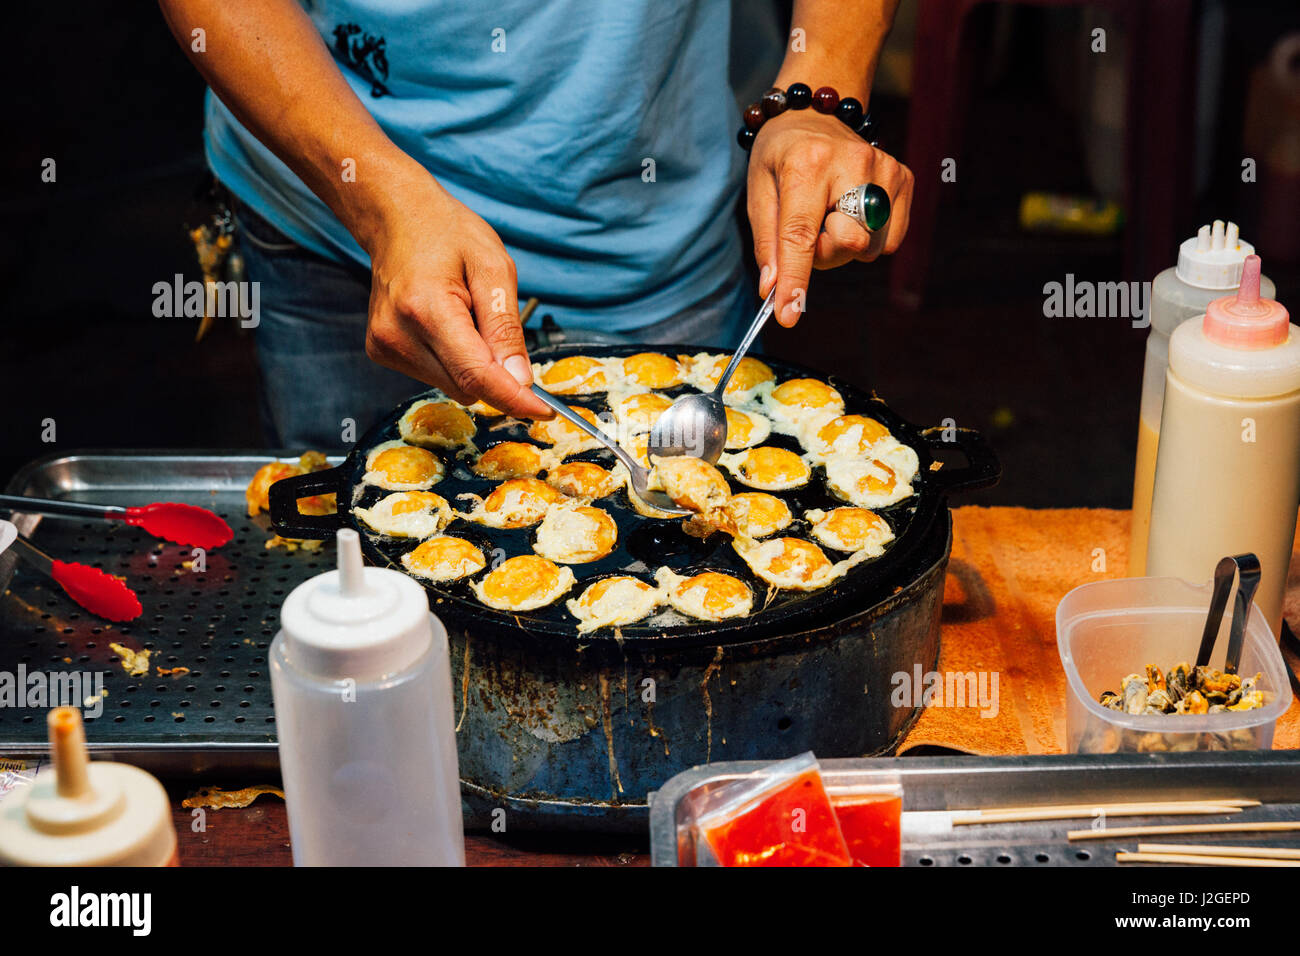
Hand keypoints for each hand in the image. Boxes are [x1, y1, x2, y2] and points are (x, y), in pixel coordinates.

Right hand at [360, 169, 551, 417]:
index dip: (515, 400)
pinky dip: (453, 361)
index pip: (476, 376)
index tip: (545, 413)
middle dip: (496, 374)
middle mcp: (397, 335)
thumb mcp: (493, 268)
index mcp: (426, 308)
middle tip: (496, 328)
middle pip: (466, 387)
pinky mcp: (381, 352)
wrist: (397, 218)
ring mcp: (384, 346)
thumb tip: (521, 381)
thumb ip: (506, 328)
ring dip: (472, 365)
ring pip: (452, 387)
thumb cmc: (447, 234)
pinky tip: (445, 325)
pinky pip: (436, 377)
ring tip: (463, 317)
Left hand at [747, 109, 913, 326]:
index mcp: (807, 164)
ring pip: (871, 248)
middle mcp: (853, 162)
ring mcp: (885, 168)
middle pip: (847, 244)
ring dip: (845, 249)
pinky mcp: (904, 177)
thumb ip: (767, 242)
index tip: (788, 316)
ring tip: (830, 217)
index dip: (795, 281)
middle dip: (823, 254)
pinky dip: (869, 240)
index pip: (801, 235)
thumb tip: (772, 290)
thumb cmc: (780, 157)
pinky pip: (890, 241)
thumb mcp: (759, 192)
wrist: (814, 113)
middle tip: (809, 231)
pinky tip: (851, 213)